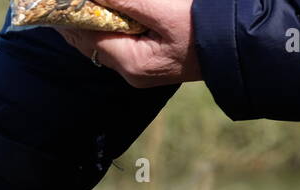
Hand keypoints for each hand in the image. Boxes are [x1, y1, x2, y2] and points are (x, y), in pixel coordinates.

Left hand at [57, 0, 200, 87]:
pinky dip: (110, 25)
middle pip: (92, 43)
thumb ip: (126, 2)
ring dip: (93, 22)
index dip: (70, 17)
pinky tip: (106, 13)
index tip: (57, 3)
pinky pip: (121, 41)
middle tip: (61, 4)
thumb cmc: (205, 26)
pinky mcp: (152, 60)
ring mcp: (142, 69)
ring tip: (78, 6)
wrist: (241, 43)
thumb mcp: (163, 10)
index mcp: (132, 64)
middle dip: (76, 20)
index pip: (87, 38)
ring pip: (105, 42)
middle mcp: (132, 72)